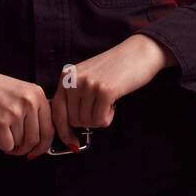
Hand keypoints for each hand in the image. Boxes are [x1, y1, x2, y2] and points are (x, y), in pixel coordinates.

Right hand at [0, 63, 53, 157]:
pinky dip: (0, 143)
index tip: (36, 152)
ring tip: (0, 130)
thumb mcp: (20, 92)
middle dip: (25, 149)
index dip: (43, 146)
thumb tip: (41, 139)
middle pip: (35, 140)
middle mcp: (29, 102)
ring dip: (10, 144)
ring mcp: (14, 112)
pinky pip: (6, 145)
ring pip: (20, 143)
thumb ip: (34, 111)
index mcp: (37, 94)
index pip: (49, 129)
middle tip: (16, 149)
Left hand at [49, 34, 170, 152]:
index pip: (57, 111)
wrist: (138, 52)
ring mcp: (89, 85)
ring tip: (108, 102)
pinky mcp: (105, 91)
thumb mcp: (87, 77)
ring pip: (88, 122)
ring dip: (100, 118)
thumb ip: (75, 96)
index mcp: (66, 76)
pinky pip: (101, 120)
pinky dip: (109, 118)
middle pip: (74, 120)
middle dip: (88, 121)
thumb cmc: (114, 68)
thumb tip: (68, 127)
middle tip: (101, 109)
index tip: (71, 143)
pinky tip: (114, 104)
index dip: (63, 131)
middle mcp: (74, 80)